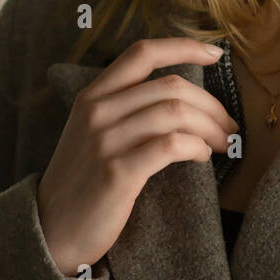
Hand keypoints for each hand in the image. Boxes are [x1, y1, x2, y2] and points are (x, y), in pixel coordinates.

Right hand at [36, 38, 237, 276]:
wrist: (50, 231)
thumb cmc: (85, 181)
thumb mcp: (94, 132)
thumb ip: (127, 107)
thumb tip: (186, 97)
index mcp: (93, 96)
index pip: (143, 53)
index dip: (183, 47)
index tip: (216, 54)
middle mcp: (97, 111)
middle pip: (172, 86)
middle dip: (212, 104)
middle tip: (230, 126)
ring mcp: (105, 141)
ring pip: (176, 113)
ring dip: (211, 127)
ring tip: (222, 143)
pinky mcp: (117, 172)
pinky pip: (171, 144)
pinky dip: (197, 146)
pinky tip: (201, 155)